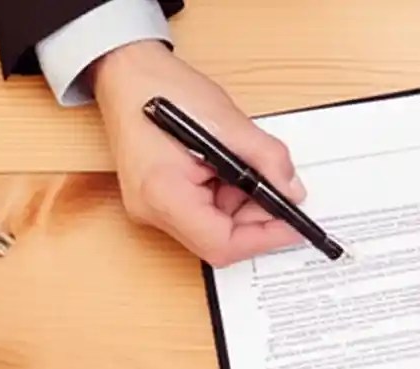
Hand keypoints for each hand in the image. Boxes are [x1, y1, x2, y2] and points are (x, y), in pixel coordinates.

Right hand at [90, 41, 305, 266]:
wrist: (126, 72)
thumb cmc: (161, 87)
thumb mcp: (227, 121)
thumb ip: (267, 158)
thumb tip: (292, 190)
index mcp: (164, 194)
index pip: (221, 244)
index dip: (263, 238)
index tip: (292, 225)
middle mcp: (153, 210)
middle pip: (218, 240)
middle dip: (256, 218)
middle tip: (280, 191)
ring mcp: (153, 208)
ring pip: (213, 228)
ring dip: (242, 205)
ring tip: (250, 167)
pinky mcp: (158, 200)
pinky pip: (202, 213)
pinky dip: (226, 196)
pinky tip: (230, 169)